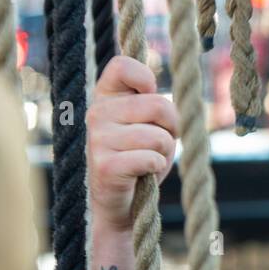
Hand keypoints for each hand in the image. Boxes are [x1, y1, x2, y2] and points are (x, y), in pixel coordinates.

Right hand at [86, 55, 180, 232]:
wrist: (118, 204)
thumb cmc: (138, 159)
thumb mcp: (145, 124)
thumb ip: (152, 104)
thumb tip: (157, 95)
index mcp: (104, 97)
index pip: (123, 65)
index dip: (147, 80)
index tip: (150, 101)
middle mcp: (96, 113)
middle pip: (158, 104)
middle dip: (172, 128)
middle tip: (160, 143)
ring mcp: (98, 139)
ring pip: (158, 136)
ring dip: (165, 153)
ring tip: (150, 161)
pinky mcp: (106, 165)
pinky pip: (152, 158)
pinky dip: (157, 167)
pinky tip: (144, 174)